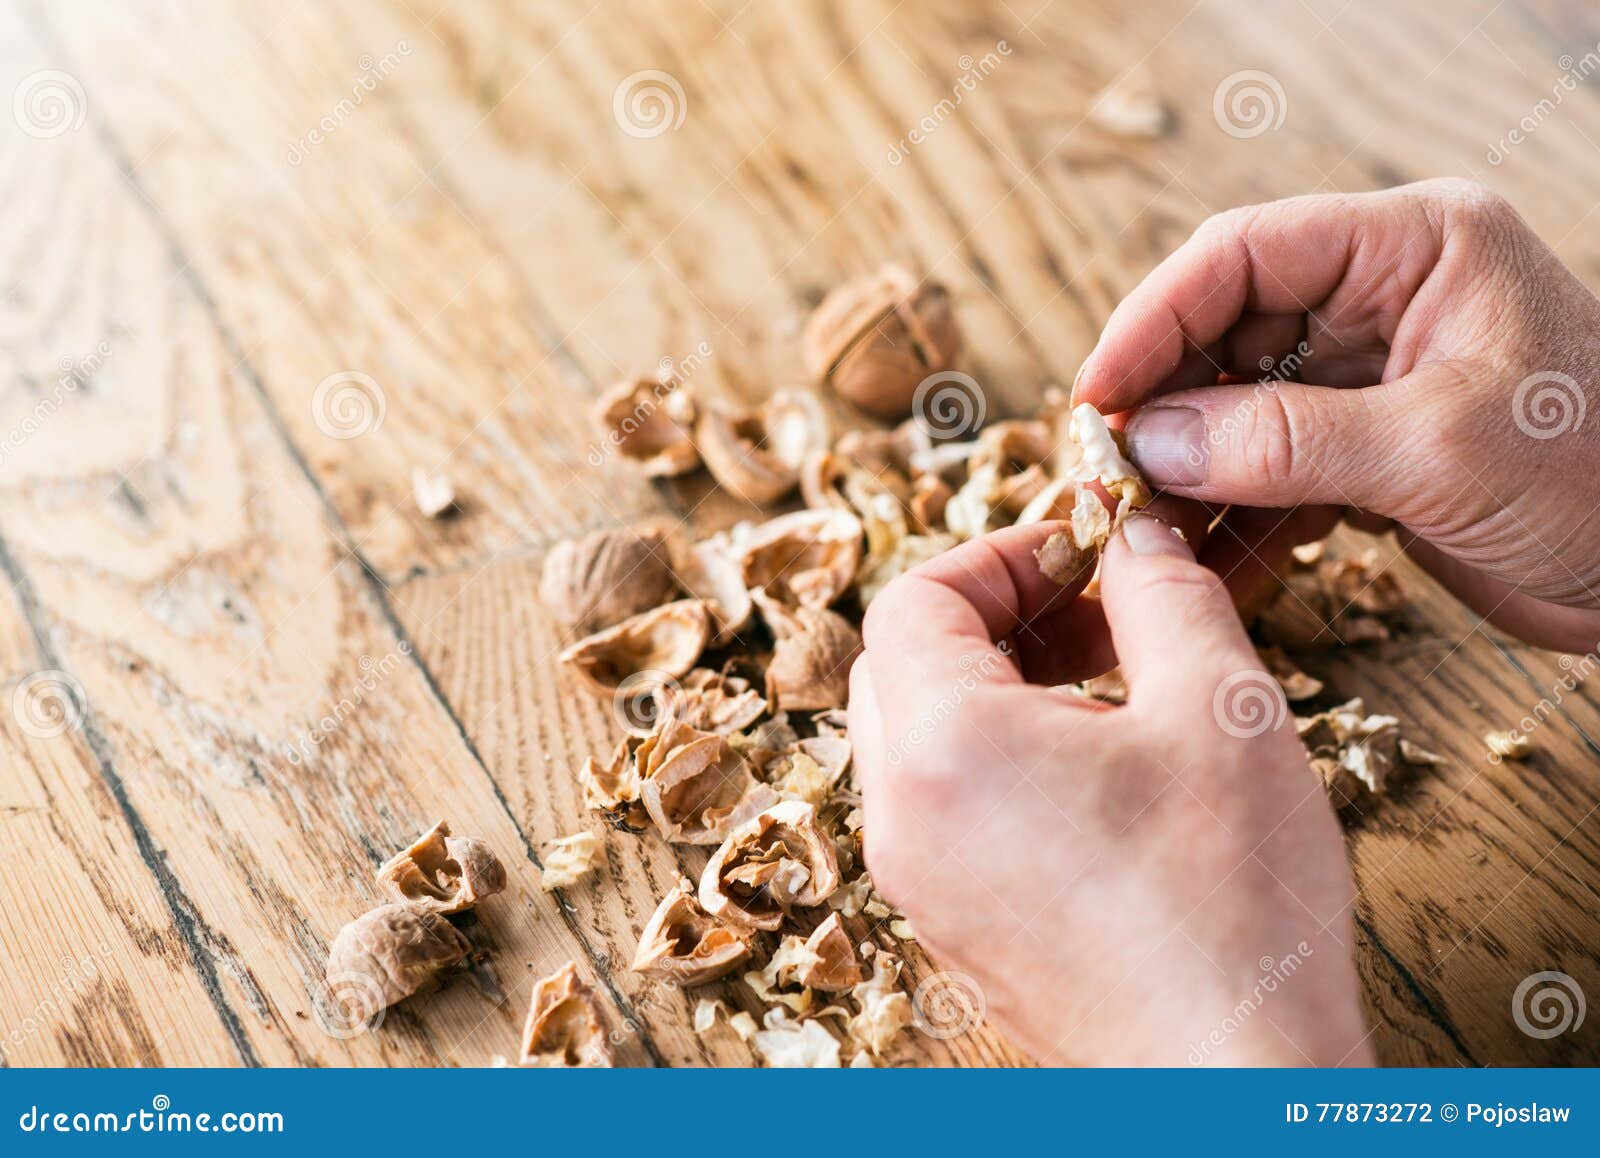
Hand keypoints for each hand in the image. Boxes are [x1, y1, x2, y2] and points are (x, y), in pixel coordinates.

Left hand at [850, 506, 1371, 1065]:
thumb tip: (1130, 527)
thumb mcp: (1215, 703)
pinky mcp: (952, 922)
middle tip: (1094, 612)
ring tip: (1112, 687)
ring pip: (921, 735)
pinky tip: (1101, 767)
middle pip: (901, 662)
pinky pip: (944, 803)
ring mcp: (918, 878)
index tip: (1079, 548)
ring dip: (999, 684)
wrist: (1234, 1079)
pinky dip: (1000, 756)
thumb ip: (1159, 589)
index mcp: (940, 746)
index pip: (912, 599)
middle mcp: (900, 815)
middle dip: (994, 615)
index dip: (997, 554)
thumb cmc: (1230, 901)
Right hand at [1076, 178, 1599, 651]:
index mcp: (1413, 248)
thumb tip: (1155, 441)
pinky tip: (1196, 563)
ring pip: (1236, 410)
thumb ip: (1288, 442)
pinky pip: (1269, 473)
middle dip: (1164, 405)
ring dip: (1187, 471)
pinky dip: (1231, 518)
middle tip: (1105, 473)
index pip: (1243, 255)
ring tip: (1137, 527)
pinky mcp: (1368, 451)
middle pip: (1225, 333)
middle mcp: (1381, 300)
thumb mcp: (1439, 450)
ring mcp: (1370, 378)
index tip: (1096, 394)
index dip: (1154, 320)